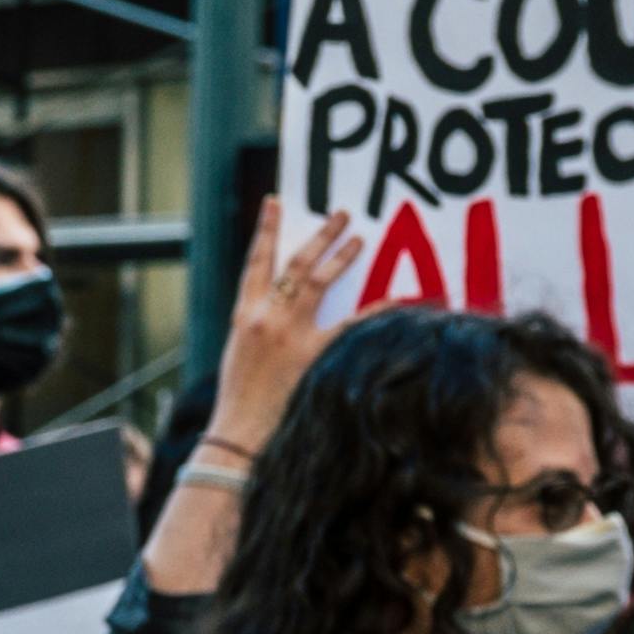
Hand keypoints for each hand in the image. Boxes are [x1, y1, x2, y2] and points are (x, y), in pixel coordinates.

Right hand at [208, 196, 353, 467]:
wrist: (238, 431)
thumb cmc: (239, 397)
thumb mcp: (240, 354)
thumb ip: (259, 326)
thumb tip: (284, 306)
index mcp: (244, 316)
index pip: (256, 263)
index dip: (266, 230)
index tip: (275, 202)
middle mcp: (266, 317)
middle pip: (295, 265)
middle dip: (319, 236)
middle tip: (341, 214)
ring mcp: (289, 334)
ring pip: (319, 283)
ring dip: (342, 258)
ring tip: (361, 238)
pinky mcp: (311, 354)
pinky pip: (349, 324)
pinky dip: (373, 309)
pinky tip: (395, 297)